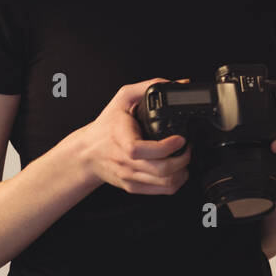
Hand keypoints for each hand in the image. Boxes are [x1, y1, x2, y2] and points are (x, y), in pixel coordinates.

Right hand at [79, 78, 191, 194]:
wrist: (87, 152)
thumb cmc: (106, 126)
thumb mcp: (123, 98)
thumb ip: (148, 86)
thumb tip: (177, 84)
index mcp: (121, 139)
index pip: (140, 150)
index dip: (165, 147)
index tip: (180, 138)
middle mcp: (126, 161)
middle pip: (161, 170)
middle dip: (183, 158)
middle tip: (187, 147)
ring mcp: (130, 176)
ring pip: (166, 183)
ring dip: (183, 171)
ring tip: (184, 157)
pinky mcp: (134, 186)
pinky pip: (162, 191)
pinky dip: (177, 182)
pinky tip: (178, 170)